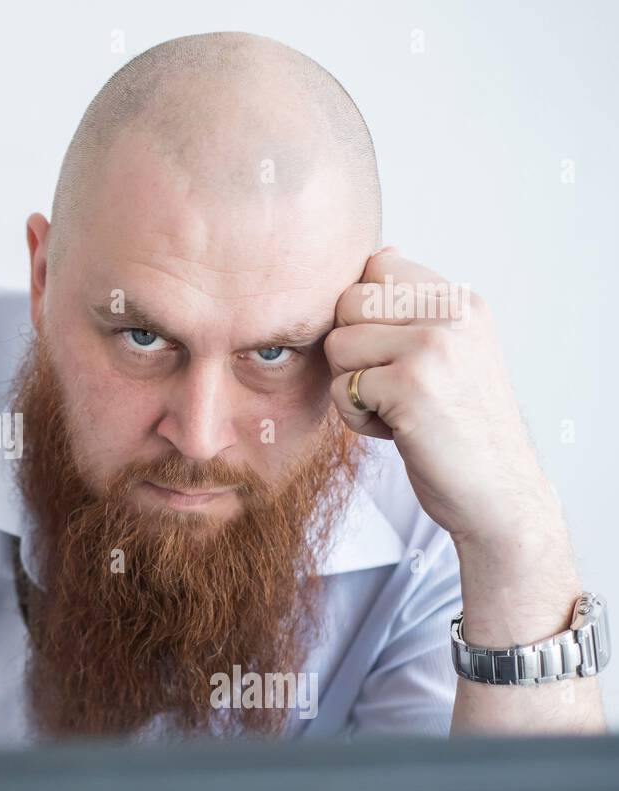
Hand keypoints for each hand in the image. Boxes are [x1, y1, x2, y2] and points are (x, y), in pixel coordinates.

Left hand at [324, 247, 561, 549]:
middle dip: (352, 350)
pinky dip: (357, 418)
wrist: (498, 493)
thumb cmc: (461, 428)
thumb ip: (415, 308)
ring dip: (352, 386)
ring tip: (394, 409)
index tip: (393, 353)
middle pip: (347, 303)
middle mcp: (451, 315)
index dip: (366, 315)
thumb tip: (382, 252)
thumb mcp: (453, 353)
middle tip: (390, 386)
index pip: (377, 268)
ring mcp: (432, 348)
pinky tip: (396, 431)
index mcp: (461, 302)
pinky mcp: (410, 387)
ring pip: (338, 345)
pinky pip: (342, 388)